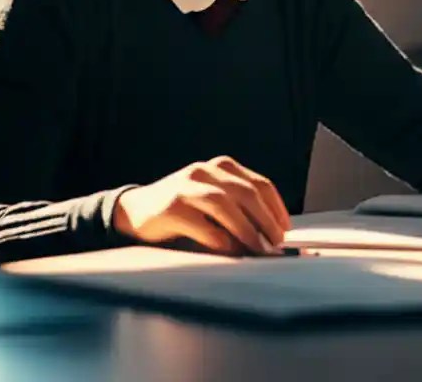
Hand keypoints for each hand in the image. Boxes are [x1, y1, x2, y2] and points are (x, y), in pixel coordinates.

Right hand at [112, 155, 291, 255]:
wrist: (134, 211)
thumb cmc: (183, 211)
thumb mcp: (213, 202)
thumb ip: (240, 211)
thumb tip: (272, 237)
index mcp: (221, 167)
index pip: (260, 184)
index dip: (277, 209)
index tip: (287, 232)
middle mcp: (205, 172)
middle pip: (247, 193)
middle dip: (267, 221)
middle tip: (278, 245)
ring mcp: (187, 186)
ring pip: (226, 206)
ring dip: (247, 231)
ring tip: (259, 251)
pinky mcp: (172, 207)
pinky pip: (203, 225)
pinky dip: (221, 241)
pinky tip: (231, 253)